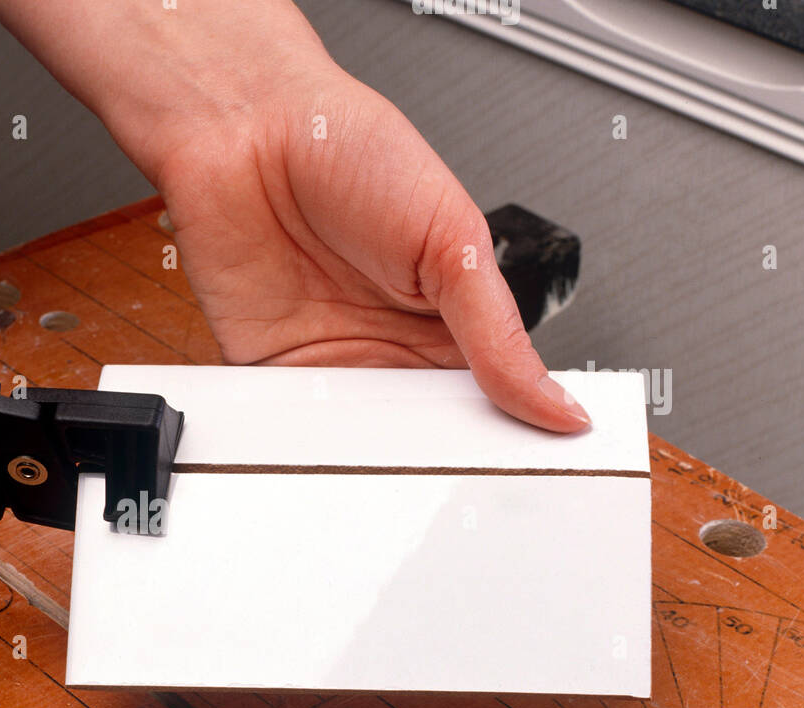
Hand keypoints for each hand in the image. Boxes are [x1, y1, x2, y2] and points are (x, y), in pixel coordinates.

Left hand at [149, 68, 590, 431]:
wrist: (248, 130)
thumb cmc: (348, 148)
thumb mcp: (454, 237)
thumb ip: (499, 333)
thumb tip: (555, 403)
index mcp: (448, 317)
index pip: (485, 402)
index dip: (499, 439)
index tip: (516, 474)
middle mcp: (388, 347)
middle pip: (421, 435)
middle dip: (431, 459)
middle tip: (447, 480)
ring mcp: (328, 364)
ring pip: (356, 445)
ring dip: (366, 461)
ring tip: (387, 466)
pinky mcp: (270, 373)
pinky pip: (288, 428)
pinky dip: (297, 444)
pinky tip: (318, 448)